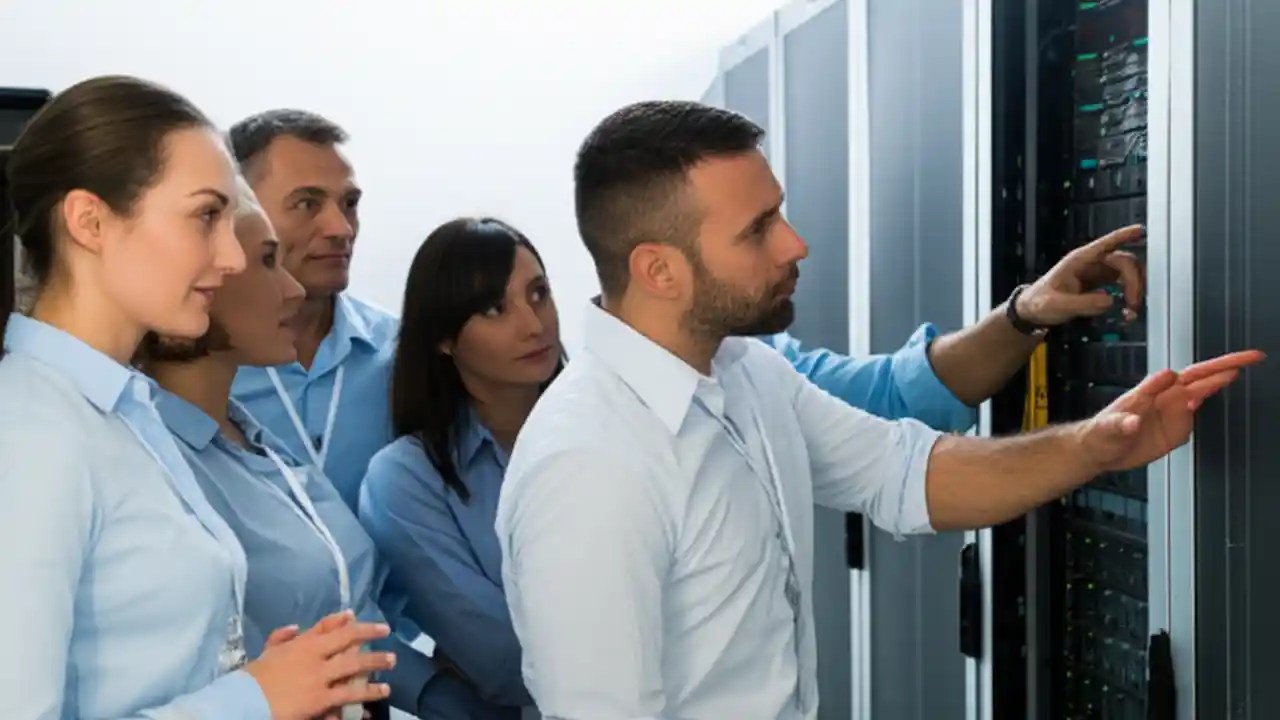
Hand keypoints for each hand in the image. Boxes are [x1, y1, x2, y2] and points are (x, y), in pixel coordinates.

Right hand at [244, 610, 395, 719]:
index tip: (355, 615)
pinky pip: (349, 696)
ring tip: (390, 669)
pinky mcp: (322, 698)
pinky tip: (377, 699)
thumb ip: (281, 638)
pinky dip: (365, 696)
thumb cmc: (252, 679)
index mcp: (300, 643)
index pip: (326, 626)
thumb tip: (296, 627)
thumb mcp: (265, 653)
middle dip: (369, 634)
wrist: (244, 702)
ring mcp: (320, 677)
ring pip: (355, 669)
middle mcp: (314, 656)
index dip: (343, 620)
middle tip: (385, 631)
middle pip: (348, 640)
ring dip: (375, 666)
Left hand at [1016, 224, 1145, 326]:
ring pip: (1127, 273)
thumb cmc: (1039, 302)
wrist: (1033, 311)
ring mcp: (1098, 273)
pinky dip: (1128, 296)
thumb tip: (1109, 301)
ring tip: (1131, 309)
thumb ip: (1082, 303)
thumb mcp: (1056, 304)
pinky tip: (1126, 311)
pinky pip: (1122, 285)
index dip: (1124, 236)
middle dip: (1134, 281)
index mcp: (1079, 260)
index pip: (1105, 244)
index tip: (1140, 231)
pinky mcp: (1101, 284)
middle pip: (1124, 262)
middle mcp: (1092, 263)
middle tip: (1133, 302)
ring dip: (1134, 289)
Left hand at [1079, 350, 1264, 471]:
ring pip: (1201, 394)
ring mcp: (1171, 413)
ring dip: (1218, 383)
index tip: (1230, 368)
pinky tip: (1215, 397)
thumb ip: (1122, 423)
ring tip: (1238, 372)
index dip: (1211, 368)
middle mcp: (1166, 398)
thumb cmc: (1099, 433)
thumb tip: (1134, 419)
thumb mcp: (1107, 428)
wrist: (1097, 450)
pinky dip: (1205, 407)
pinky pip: (1193, 417)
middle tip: (1252, 357)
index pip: (1188, 375)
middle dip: (1226, 367)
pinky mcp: (1174, 430)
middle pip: (1201, 379)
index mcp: (1153, 392)